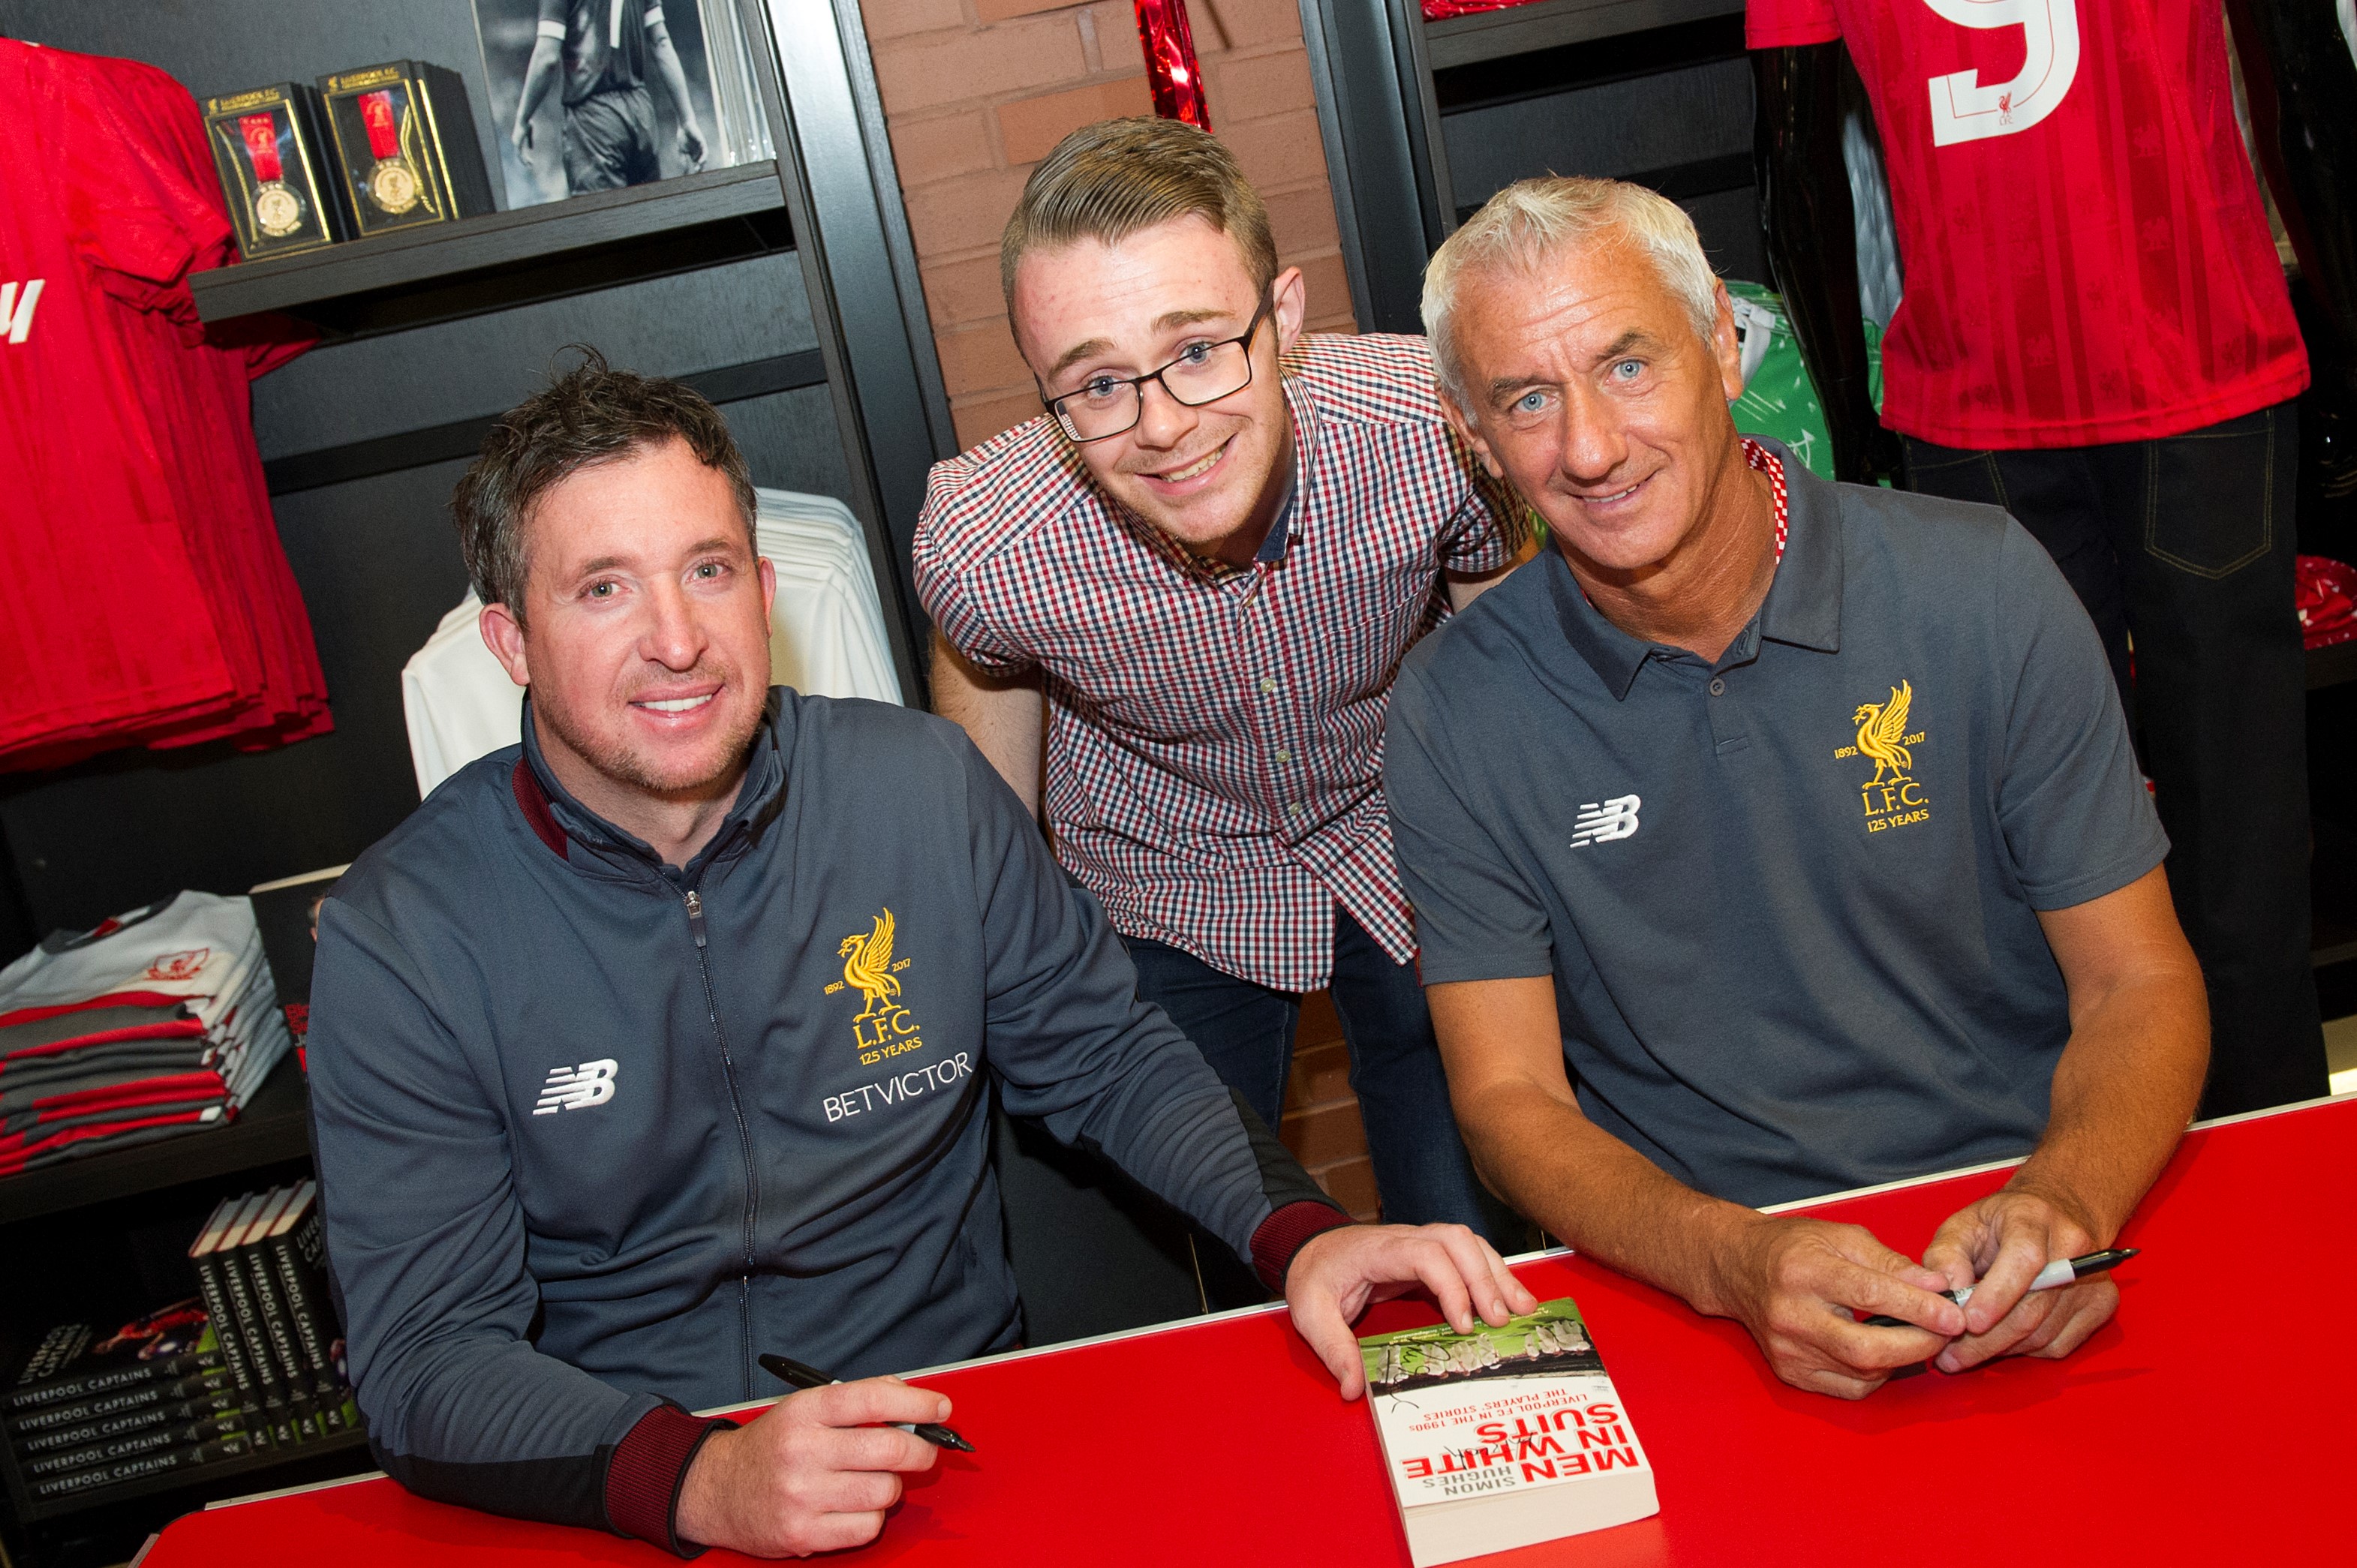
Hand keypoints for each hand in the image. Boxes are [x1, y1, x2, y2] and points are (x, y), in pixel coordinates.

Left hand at [511, 115, 533, 164]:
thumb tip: (530, 149)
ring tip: (530, 165)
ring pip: (519, 155)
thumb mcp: (529, 135)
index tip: (531, 161)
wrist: (524, 120)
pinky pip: (520, 153)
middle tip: (530, 166)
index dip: (525, 157)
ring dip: (525, 161)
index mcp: (517, 140)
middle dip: (525, 161)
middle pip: (519, 155)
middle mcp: (515, 142)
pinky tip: (528, 161)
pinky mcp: (517, 143)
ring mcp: (516, 142)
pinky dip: (524, 157)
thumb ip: (529, 142)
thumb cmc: (527, 125)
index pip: (521, 151)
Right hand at [673, 1376, 945, 1556]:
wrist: (718, 1490)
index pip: (874, 1400)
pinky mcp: (803, 1534)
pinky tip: (853, 1506)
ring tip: (873, 1480)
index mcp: (805, 1411)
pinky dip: (872, 1516)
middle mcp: (802, 1450)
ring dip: (891, 1486)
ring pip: (885, 1491)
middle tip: (923, 1451)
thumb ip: (858, 1399)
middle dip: (921, 1450)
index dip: (917, 1403)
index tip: (940, 1408)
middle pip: (890, 1449)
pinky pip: (868, 1526)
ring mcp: (802, 1495)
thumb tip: (914, 1401)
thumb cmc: (773, 1446)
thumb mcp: (805, 1407)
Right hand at [679, 119, 706, 169]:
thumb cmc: (682, 137)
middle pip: (701, 163)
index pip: (696, 165)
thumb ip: (683, 160)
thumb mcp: (681, 151)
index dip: (694, 171)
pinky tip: (700, 162)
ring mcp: (701, 149)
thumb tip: (685, 171)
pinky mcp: (703, 144)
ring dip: (701, 165)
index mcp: (694, 155)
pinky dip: (703, 157)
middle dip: (699, 169)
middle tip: (695, 174)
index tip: (690, 177)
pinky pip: (705, 152)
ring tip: (697, 169)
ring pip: (704, 159)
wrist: (684, 126)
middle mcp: (699, 153)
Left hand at [1286, 1223, 1537, 1399]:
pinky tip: (1512, 1299)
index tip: (1461, 1325)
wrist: (1312, 1248)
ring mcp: (1421, 1242)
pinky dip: (1493, 1273)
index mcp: (1378, 1250)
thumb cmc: (1315, 1276)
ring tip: (1523, 1310)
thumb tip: (1354, 1388)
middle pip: (1457, 1241)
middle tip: (1501, 1321)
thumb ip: (1332, 1347)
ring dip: (1498, 1274)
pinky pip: (1469, 1254)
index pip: (1426, 1255)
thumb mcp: (1309, 1311)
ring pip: (1469, 1243)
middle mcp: (1406, 1239)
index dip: (1451, 1286)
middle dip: (1485, 1279)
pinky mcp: (1430, 1254)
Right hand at [1707, 1215, 1964, 1398]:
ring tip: (1918, 1335)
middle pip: (1867, 1348)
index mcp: (1804, 1271)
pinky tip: (1883, 1352)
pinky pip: (1849, 1388)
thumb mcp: (1842, 1237)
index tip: (1954, 1314)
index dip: (1918, 1308)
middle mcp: (1792, 1315)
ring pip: (1863, 1372)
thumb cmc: (1794, 1247)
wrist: (1738, 1268)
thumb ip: (1891, 1263)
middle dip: (1918, 1344)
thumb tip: (1937, 1286)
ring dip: (1902, 1357)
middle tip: (1947, 1332)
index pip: (1869, 1295)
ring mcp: (1788, 1350)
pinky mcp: (1790, 1373)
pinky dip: (1877, 1374)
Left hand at [1921, 1182, 2109, 1374]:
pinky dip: (2025, 1350)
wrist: (2058, 1214)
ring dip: (2000, 1348)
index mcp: (2034, 1218)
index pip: (2024, 1260)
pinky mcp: (2102, 1304)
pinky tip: (2004, 1339)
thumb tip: (1946, 1290)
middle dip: (1986, 1340)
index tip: (1968, 1323)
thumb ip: (1946, 1255)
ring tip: (1966, 1350)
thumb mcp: (1963, 1225)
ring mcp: (2093, 1278)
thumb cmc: (2002, 1223)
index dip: (1997, 1295)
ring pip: (2043, 1333)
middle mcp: (2072, 1247)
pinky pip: (2058, 1344)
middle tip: (1949, 1358)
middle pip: (2032, 1307)